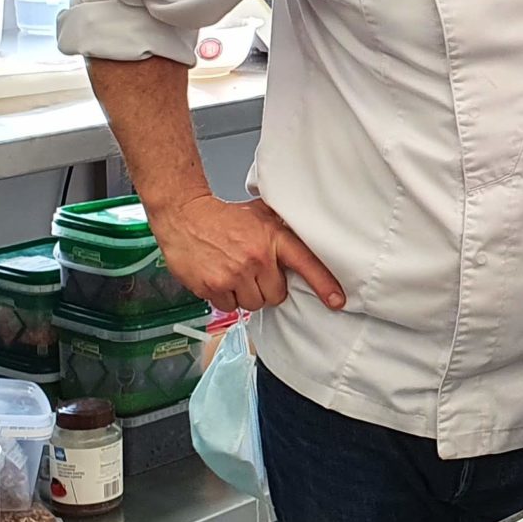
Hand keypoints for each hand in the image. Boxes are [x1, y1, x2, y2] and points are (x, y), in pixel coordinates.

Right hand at [144, 194, 344, 314]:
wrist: (185, 215)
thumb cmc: (224, 217)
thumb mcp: (261, 213)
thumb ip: (282, 227)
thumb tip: (309, 231)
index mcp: (273, 238)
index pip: (306, 263)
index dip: (324, 284)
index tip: (338, 300)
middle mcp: (257, 258)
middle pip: (276, 295)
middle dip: (266, 288)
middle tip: (253, 272)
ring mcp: (234, 274)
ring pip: (252, 304)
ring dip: (245, 294)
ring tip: (234, 273)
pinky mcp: (212, 287)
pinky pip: (229, 307)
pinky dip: (225, 297)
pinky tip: (219, 277)